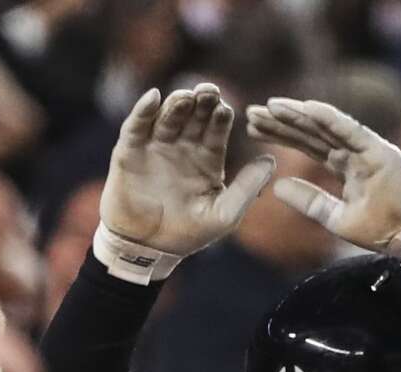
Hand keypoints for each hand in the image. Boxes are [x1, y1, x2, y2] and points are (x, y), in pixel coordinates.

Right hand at [100, 83, 275, 257]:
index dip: (220, 117)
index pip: (216, 127)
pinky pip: (137, 124)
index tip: (225, 111)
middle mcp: (183, 145)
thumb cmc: (187, 234)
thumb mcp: (223, 215)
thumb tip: (270, 161)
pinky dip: (143, 110)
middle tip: (209, 92)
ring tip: (185, 97)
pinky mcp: (130, 149)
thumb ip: (246, 189)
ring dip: (177, 103)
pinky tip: (153, 98)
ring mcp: (156, 144)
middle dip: (201, 101)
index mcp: (207, 156)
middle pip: (194, 114)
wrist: (146, 249)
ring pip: (168, 115)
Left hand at [245, 97, 400, 277]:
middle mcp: (354, 151)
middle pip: (312, 132)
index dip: (281, 136)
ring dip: (299, 115)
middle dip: (282, 122)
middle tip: (252, 112)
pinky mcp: (379, 150)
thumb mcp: (335, 218)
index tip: (253, 129)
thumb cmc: (380, 230)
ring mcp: (367, 148)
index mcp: (345, 165)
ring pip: (326, 127)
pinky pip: (351, 130)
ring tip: (270, 106)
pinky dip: (329, 118)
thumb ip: (309, 201)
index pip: (307, 145)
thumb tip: (277, 186)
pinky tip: (306, 108)